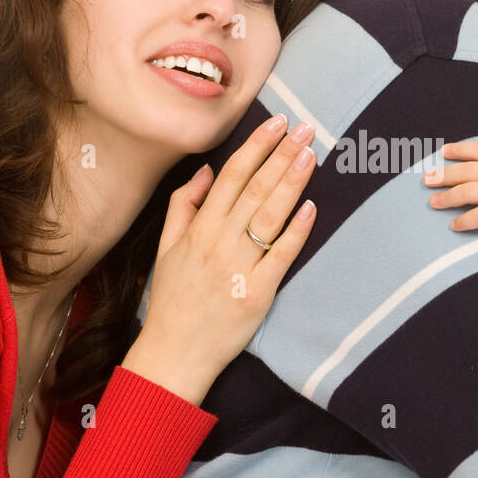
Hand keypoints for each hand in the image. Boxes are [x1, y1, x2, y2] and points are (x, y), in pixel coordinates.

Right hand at [121, 116, 316, 404]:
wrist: (174, 354)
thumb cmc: (172, 300)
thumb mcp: (165, 248)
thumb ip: (183, 206)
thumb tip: (208, 170)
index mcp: (198, 229)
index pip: (231, 177)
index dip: (255, 146)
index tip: (276, 123)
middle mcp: (218, 243)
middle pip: (255, 190)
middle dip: (281, 154)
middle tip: (305, 128)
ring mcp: (239, 268)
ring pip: (269, 216)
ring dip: (292, 183)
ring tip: (311, 154)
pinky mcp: (257, 294)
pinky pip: (281, 256)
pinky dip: (296, 231)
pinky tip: (311, 207)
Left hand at [422, 115, 477, 230]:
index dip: (459, 150)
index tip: (444, 152)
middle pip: (465, 171)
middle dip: (443, 175)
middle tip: (426, 180)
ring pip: (466, 193)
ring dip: (447, 198)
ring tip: (433, 202)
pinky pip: (477, 217)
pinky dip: (464, 222)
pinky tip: (454, 225)